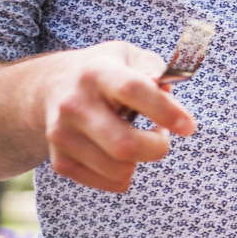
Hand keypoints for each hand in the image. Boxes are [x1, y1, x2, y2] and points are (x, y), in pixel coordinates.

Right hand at [40, 42, 197, 193]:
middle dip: (158, 147)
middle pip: (125, 145)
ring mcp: (62, 135)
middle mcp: (74, 105)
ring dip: (142, 160)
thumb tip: (162, 89)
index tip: (188, 126)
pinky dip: (126, 175)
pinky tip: (122, 155)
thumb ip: (152, 68)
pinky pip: (109, 183)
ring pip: (119, 169)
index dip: (166, 110)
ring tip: (139, 140)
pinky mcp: (60, 160)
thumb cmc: (103, 72)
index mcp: (97, 73)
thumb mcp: (127, 55)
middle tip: (162, 134)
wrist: (48, 87)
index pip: (133, 90)